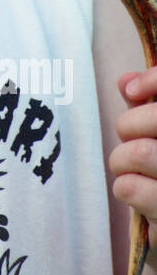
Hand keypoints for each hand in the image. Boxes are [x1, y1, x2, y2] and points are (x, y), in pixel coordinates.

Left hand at [111, 68, 156, 266]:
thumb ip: (150, 107)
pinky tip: (136, 193)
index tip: (132, 91)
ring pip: (138, 153)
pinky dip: (124, 187)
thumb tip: (126, 82)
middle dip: (129, 126)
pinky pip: (130, 188)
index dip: (152, 81)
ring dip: (121, 159)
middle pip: (154, 120)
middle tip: (129, 139)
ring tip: (128, 168)